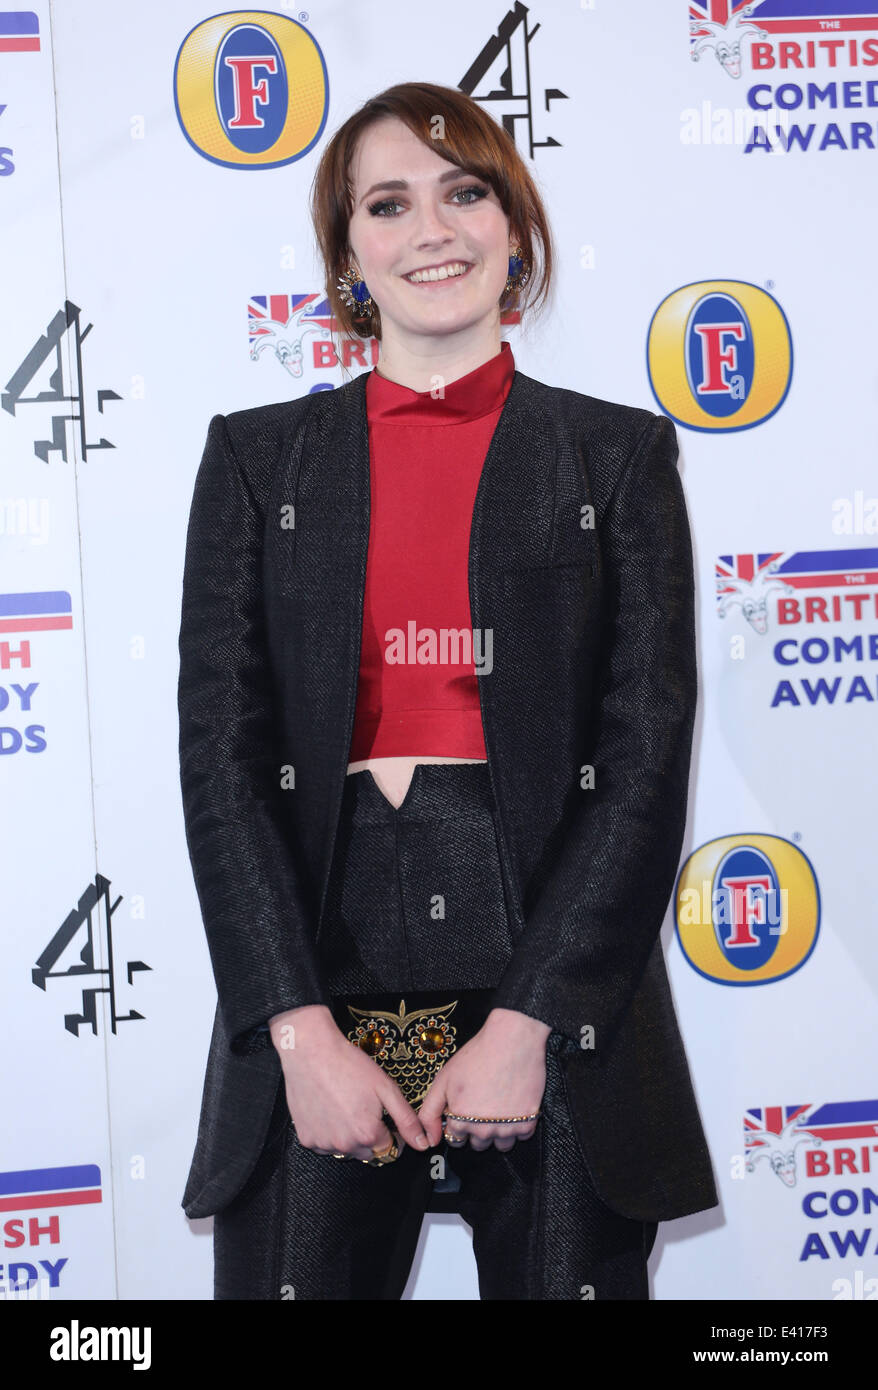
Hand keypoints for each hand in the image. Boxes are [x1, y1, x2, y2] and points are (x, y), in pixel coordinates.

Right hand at [269, 1005, 429, 1160]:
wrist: (311, 1052)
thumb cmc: (347, 1065)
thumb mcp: (386, 1088)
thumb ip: (406, 1119)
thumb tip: (421, 1143)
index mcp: (367, 1133)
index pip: (388, 1148)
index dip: (391, 1132)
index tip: (385, 1119)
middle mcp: (344, 1144)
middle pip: (367, 1151)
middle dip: (370, 1136)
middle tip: (364, 1108)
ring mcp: (322, 1143)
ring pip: (344, 1149)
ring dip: (348, 1136)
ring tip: (345, 1107)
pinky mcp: (306, 1138)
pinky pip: (323, 1145)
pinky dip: (327, 1133)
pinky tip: (329, 1111)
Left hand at [418, 1008, 550, 1151]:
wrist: (512, 1041)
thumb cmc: (479, 1056)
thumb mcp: (443, 1080)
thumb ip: (430, 1112)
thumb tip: (429, 1138)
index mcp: (460, 1121)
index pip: (454, 1139)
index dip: (458, 1122)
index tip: (465, 1110)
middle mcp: (482, 1130)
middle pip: (477, 1144)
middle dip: (477, 1128)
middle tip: (482, 1104)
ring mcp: (506, 1129)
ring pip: (500, 1145)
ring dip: (498, 1130)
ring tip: (498, 1105)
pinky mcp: (527, 1124)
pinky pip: (521, 1136)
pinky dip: (519, 1124)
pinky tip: (513, 1105)